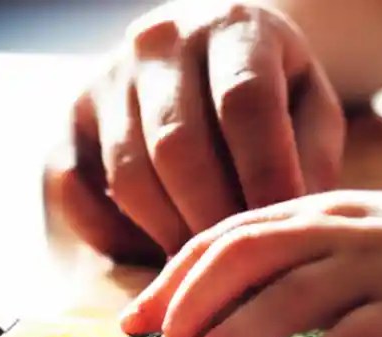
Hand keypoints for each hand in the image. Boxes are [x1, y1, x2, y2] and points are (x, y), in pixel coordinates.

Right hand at [46, 2, 344, 263]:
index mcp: (230, 26)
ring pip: (130, 175)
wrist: (205, 52)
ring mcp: (105, 80)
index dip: (264, 171)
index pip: (243, 101)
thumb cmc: (270, 91)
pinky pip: (74, 187)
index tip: (278, 228)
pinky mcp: (71, 120)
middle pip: (178, 144)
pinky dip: (108, 231)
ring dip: (167, 231)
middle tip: (237, 266)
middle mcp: (159, 42)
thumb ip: (309, 156)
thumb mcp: (310, 106)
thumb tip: (284, 223)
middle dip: (211, 216)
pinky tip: (148, 251)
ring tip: (202, 265)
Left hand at [119, 191, 381, 336]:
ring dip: (237, 332)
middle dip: (194, 301)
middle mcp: (334, 232)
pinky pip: (361, 334)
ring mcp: (375, 269)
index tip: (135, 322)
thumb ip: (269, 257)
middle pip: (246, 256)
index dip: (172, 279)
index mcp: (306, 213)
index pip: (223, 237)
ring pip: (294, 295)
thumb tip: (185, 305)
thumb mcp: (329, 236)